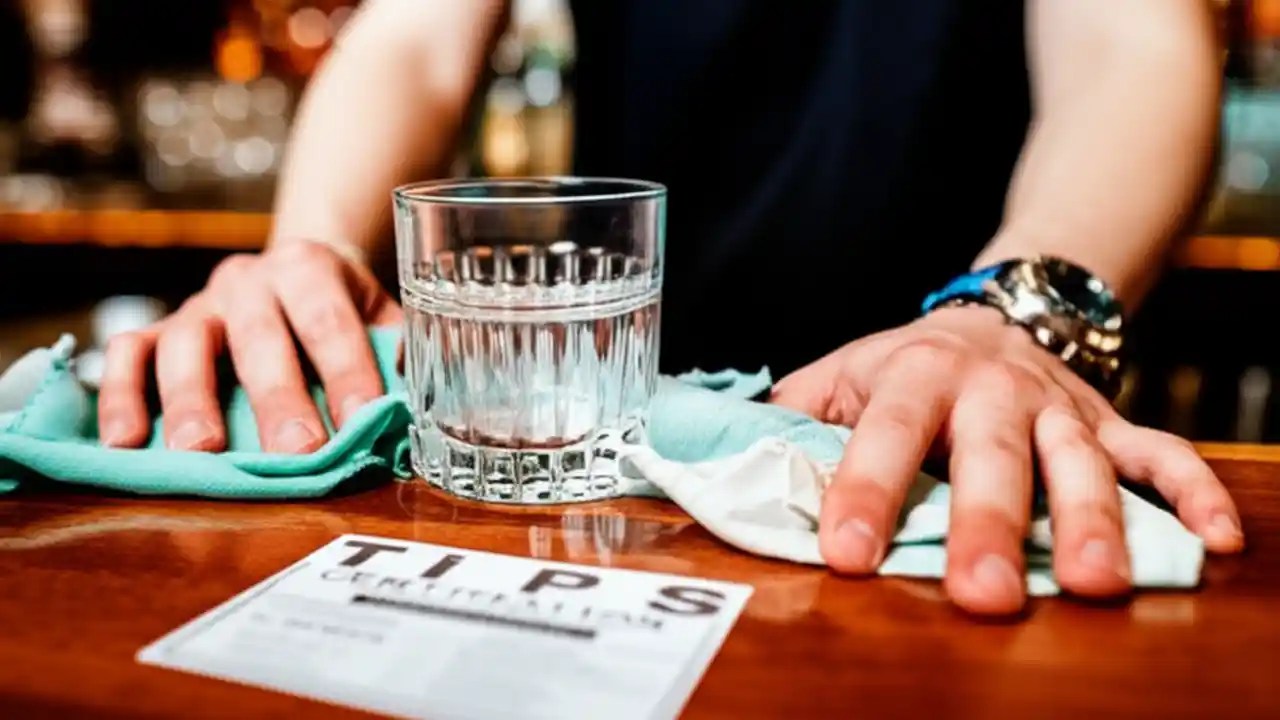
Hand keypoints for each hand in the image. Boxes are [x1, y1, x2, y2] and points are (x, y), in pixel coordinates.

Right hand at [98, 241, 401, 452]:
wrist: (293, 272)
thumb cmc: (344, 311)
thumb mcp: (380, 316)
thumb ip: (397, 351)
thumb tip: (413, 400)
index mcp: (308, 268)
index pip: (330, 320)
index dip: (347, 370)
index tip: (364, 419)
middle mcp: (248, 279)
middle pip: (258, 337)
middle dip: (278, 398)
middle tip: (295, 451)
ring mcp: (198, 304)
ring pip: (184, 345)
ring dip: (192, 401)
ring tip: (201, 453)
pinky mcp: (154, 329)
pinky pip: (125, 355)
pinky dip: (119, 395)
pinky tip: (125, 443)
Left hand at [770, 305, 1243, 614]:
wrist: (996, 313)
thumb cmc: (902, 368)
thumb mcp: (834, 378)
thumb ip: (782, 422)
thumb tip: (698, 456)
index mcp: (911, 372)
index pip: (883, 432)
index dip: (864, 490)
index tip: (843, 553)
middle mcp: (990, 387)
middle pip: (990, 456)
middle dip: (987, 524)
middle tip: (980, 595)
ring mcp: (1056, 406)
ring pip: (1079, 460)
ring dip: (1091, 520)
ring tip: (1091, 584)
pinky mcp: (1109, 421)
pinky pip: (1160, 453)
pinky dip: (1192, 491)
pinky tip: (1218, 540)